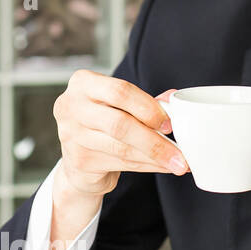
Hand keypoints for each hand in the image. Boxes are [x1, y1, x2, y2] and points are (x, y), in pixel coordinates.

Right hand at [47, 71, 187, 249]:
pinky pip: (121, 164)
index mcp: (83, 83)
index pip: (120, 91)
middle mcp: (71, 107)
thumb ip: (144, 101)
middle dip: (154, 139)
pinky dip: (146, 166)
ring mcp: (72, 136)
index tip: (170, 123)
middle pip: (120, 123)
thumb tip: (174, 98)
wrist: (79, 158)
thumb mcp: (120, 105)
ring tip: (177, 161)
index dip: (148, 108)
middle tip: (179, 151)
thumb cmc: (102, 123)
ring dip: (155, 157)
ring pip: (122, 147)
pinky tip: (162, 166)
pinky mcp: (80, 161)